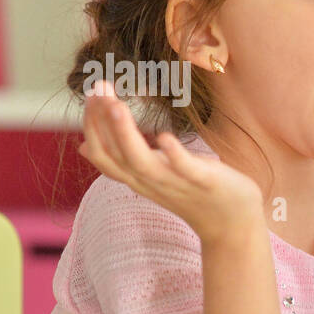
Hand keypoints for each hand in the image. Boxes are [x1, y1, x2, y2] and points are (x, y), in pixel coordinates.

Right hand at [78, 80, 264, 245]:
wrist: (231, 224)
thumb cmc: (191, 193)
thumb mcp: (152, 175)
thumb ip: (121, 160)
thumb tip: (82, 147)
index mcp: (137, 177)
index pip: (101, 153)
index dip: (92, 125)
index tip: (92, 93)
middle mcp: (150, 182)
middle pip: (115, 155)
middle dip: (101, 122)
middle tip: (98, 89)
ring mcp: (176, 184)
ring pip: (141, 163)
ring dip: (126, 134)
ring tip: (116, 106)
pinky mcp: (203, 183)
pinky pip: (185, 170)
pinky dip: (172, 155)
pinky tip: (163, 136)